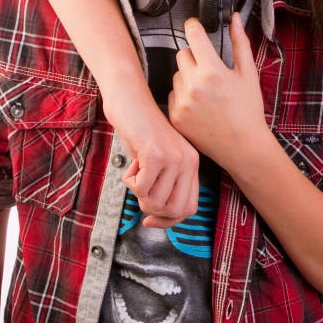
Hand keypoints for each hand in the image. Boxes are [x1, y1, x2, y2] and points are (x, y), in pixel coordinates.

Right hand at [101, 76, 198, 227]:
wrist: (131, 102)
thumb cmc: (140, 132)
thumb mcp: (160, 162)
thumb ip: (165, 186)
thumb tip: (158, 219)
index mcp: (193, 163)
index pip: (189, 208)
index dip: (168, 221)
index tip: (149, 220)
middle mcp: (189, 161)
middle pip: (175, 211)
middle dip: (151, 210)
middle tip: (140, 190)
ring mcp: (174, 158)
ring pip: (155, 202)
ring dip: (138, 193)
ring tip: (136, 170)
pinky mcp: (156, 154)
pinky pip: (140, 188)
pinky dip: (129, 181)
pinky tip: (132, 161)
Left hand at [168, 13, 268, 170]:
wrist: (243, 145)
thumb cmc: (248, 110)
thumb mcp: (248, 73)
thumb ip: (240, 42)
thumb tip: (236, 19)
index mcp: (212, 71)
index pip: (193, 34)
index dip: (194, 27)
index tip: (196, 27)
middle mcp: (193, 85)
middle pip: (182, 53)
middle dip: (195, 56)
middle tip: (209, 69)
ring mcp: (182, 102)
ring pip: (176, 74)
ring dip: (187, 76)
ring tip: (206, 91)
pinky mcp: (175, 116)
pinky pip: (172, 94)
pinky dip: (182, 95)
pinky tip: (199, 104)